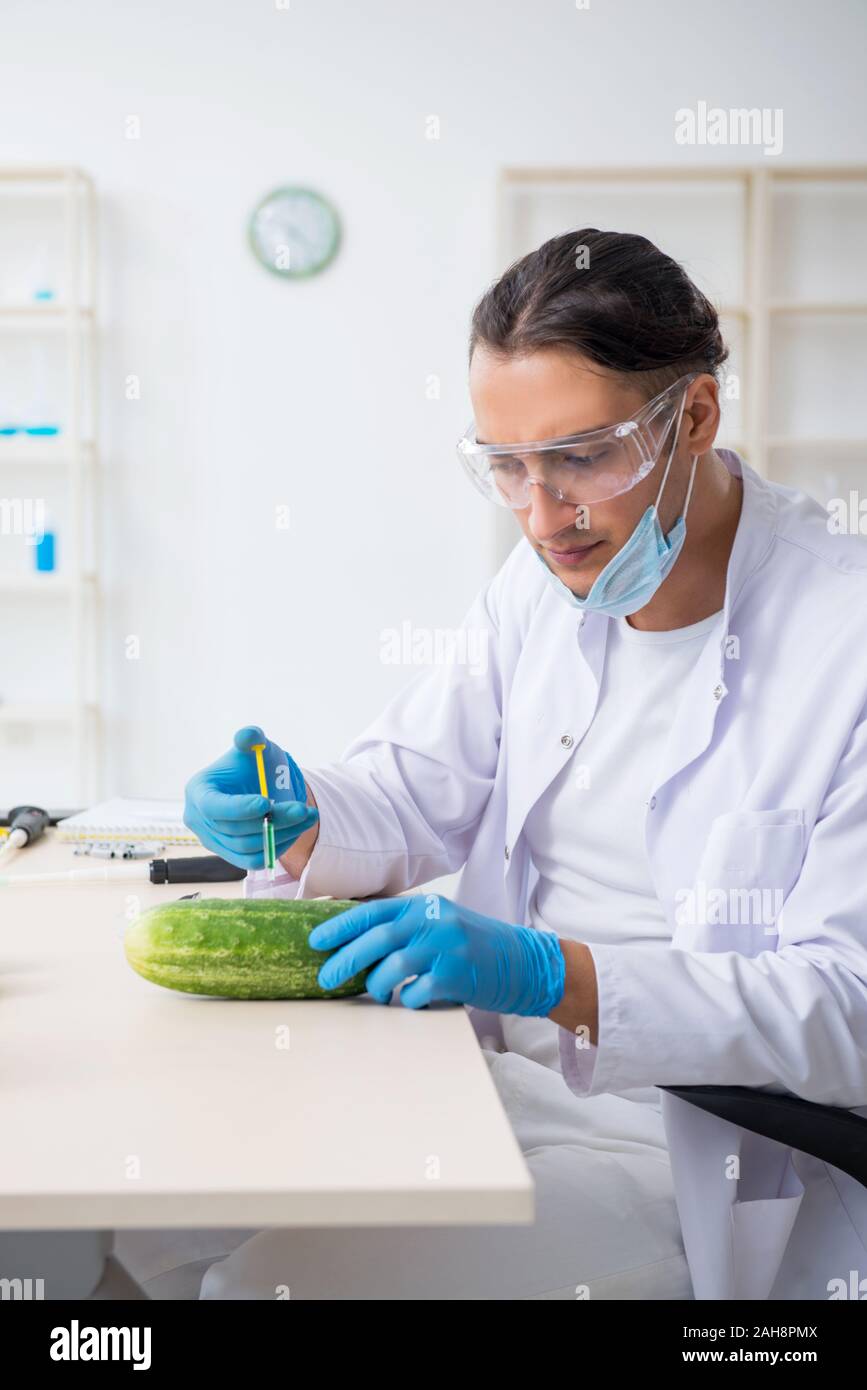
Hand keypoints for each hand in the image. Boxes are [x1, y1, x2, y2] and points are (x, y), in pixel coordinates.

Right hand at [184, 725, 317, 868]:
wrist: (260, 787)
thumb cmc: (254, 765)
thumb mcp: (254, 746)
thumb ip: (251, 737)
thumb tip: (249, 735)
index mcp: (199, 791)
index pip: (213, 807)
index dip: (238, 808)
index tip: (266, 803)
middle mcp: (199, 820)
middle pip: (235, 830)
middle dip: (273, 820)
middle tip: (302, 808)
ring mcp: (213, 841)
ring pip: (248, 847)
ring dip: (282, 833)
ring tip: (306, 815)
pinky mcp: (229, 855)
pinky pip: (253, 860)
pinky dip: (277, 846)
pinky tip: (296, 829)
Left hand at [309, 893, 564, 1015]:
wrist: (523, 960)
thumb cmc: (473, 944)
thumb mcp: (439, 922)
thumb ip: (405, 927)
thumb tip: (357, 943)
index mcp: (424, 905)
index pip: (373, 911)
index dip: (340, 925)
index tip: (315, 940)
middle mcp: (434, 921)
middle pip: (377, 938)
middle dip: (345, 959)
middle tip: (324, 978)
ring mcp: (447, 948)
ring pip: (394, 967)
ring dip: (376, 985)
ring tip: (373, 994)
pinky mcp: (458, 976)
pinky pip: (417, 993)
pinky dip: (406, 1001)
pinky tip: (408, 1003)